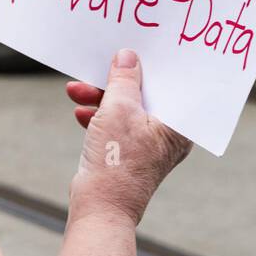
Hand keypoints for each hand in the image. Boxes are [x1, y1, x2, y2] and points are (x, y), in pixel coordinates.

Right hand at [64, 49, 192, 225]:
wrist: (99, 208)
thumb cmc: (116, 161)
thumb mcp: (118, 109)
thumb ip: (123, 78)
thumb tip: (128, 57)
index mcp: (179, 124)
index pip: (171, 83)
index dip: (153, 64)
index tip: (138, 47)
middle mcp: (170, 134)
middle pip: (145, 94)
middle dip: (116, 82)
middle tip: (99, 66)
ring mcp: (150, 145)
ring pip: (127, 109)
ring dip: (101, 99)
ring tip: (76, 89)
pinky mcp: (130, 153)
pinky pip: (118, 125)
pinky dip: (100, 117)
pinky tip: (80, 111)